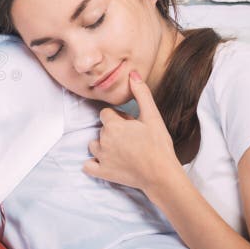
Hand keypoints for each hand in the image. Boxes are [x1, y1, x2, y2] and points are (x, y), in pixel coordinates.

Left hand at [83, 71, 182, 192]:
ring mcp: (101, 157)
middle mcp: (103, 140)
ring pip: (94, 145)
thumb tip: (133, 74)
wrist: (162, 174)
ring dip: (104, 146)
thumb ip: (141, 94)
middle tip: (132, 139)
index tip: (131, 125)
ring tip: (122, 151)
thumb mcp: (153, 116)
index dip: (118, 118)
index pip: (105, 114)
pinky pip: (88, 166)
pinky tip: (106, 163)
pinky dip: (94, 164)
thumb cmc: (159, 145)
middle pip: (102, 129)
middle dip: (113, 132)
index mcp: (113, 125)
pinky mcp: (102, 172)